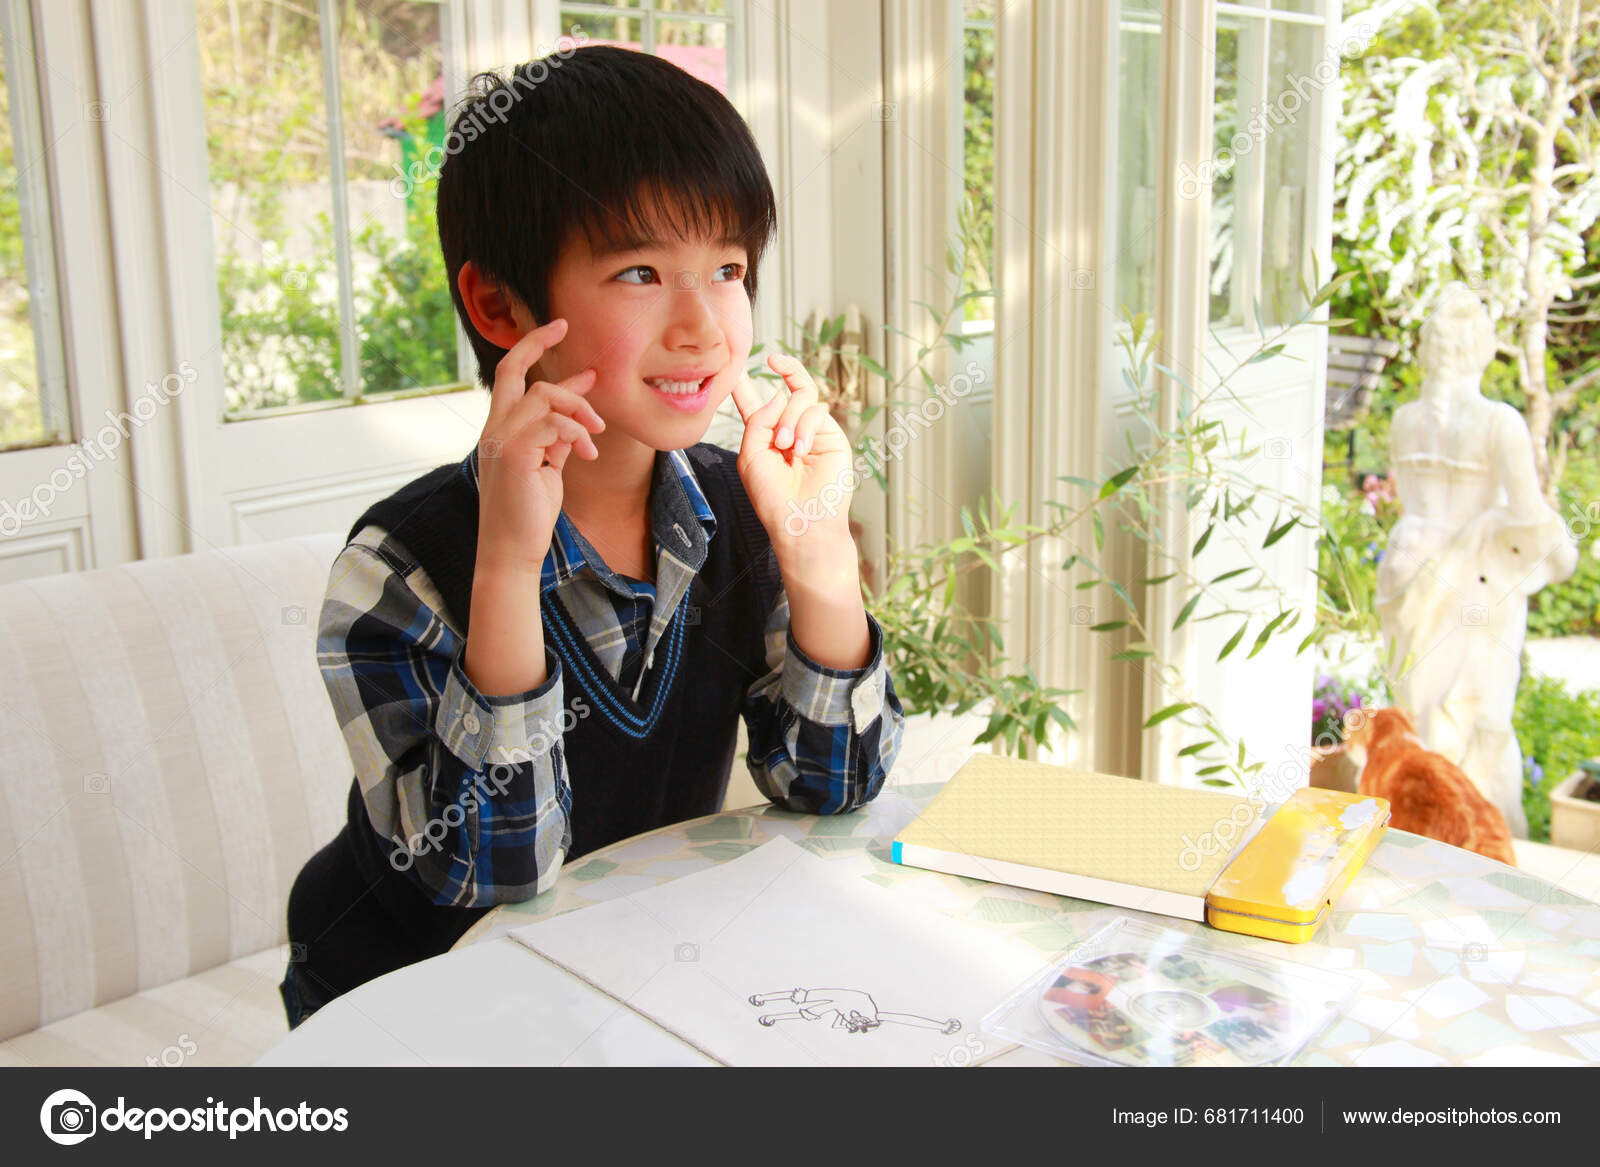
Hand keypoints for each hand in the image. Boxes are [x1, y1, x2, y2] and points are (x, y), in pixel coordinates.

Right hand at [475, 317, 605, 574]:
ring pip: (543, 394)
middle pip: (513, 368)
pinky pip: (553, 423)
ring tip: (596, 433)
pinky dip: (577, 433)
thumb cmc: (529, 512)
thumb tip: (579, 408)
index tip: (560, 329)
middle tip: (567, 330)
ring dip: (578, 407)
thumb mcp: (548, 464)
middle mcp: (495, 428)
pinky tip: (589, 454)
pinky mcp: (514, 453)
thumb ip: (559, 435)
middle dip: (538, 341)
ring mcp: (501, 439)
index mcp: (501, 428)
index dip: (533, 347)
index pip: (512, 376)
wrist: (511, 550)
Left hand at [729, 352, 854, 548]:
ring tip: (786, 445)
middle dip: (781, 389)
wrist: (801, 518)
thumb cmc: (771, 496)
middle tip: (775, 409)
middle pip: (787, 390)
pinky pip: (818, 411)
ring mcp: (813, 432)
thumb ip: (757, 420)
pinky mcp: (832, 437)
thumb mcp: (750, 456)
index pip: (755, 406)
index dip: (745, 386)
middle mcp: (790, 431)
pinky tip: (801, 449)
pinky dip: (806, 426)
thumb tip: (780, 394)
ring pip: (802, 397)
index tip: (738, 369)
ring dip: (790, 418)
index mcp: (765, 438)